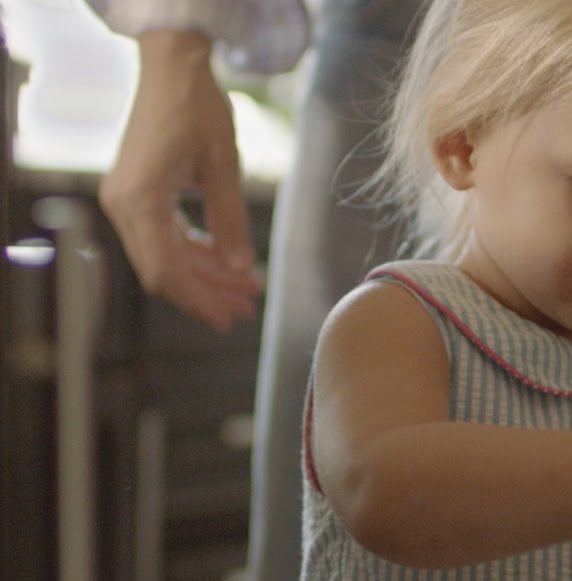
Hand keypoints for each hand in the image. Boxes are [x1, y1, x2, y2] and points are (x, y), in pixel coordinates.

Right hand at [98, 30, 261, 332]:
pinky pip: (165, 235)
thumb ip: (231, 221)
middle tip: (246, 308)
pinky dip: (196, 250)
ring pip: (166, 255)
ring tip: (246, 288)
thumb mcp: (224, 167)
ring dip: (206, 273)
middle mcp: (123, 205)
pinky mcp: (138, 194)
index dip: (198, 299)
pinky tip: (228, 261)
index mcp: (139, 200)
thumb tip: (241, 268)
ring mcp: (127, 200)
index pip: (165, 270)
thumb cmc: (197, 109)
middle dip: (207, 291)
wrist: (173, 69)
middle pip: (163, 269)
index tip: (230, 317)